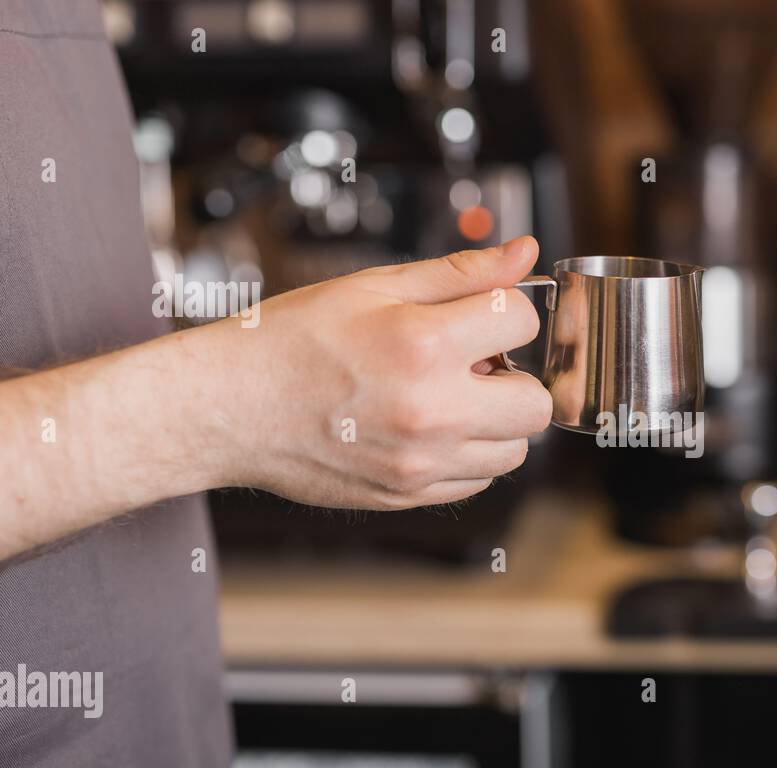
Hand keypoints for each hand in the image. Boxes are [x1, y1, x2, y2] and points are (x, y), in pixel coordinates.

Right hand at [209, 235, 551, 508]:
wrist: (228, 407)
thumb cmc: (292, 340)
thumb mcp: (374, 286)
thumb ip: (461, 273)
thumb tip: (525, 252)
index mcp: (424, 345)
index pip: (523, 322)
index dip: (506, 312)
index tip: (480, 316)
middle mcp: (432, 411)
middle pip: (535, 403)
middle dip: (515, 376)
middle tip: (473, 364)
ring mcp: (422, 462)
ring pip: (514, 451)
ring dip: (495, 421)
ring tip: (449, 397)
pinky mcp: (409, 494)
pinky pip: (478, 480)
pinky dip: (467, 454)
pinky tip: (429, 428)